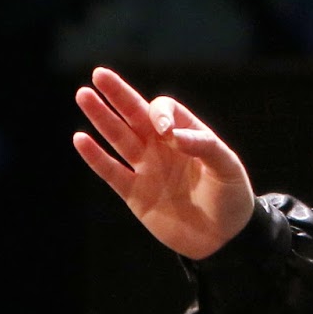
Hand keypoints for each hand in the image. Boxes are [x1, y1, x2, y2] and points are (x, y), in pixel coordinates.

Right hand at [73, 66, 255, 259]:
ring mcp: (147, 169)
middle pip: (135, 116)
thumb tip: (171, 135)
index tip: (163, 131)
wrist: (224, 239)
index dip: (159, 113)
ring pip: (118, 138)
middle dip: (118, 96)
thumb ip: (203, 146)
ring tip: (83, 95)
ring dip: (101, 118)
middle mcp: (164, 148)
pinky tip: (80, 138)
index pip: (165, 111)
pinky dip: (95, 157)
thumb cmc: (232, 198)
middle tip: (98, 74)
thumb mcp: (227, 168)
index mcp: (188, 135)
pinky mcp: (135, 194)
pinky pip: (111, 171)